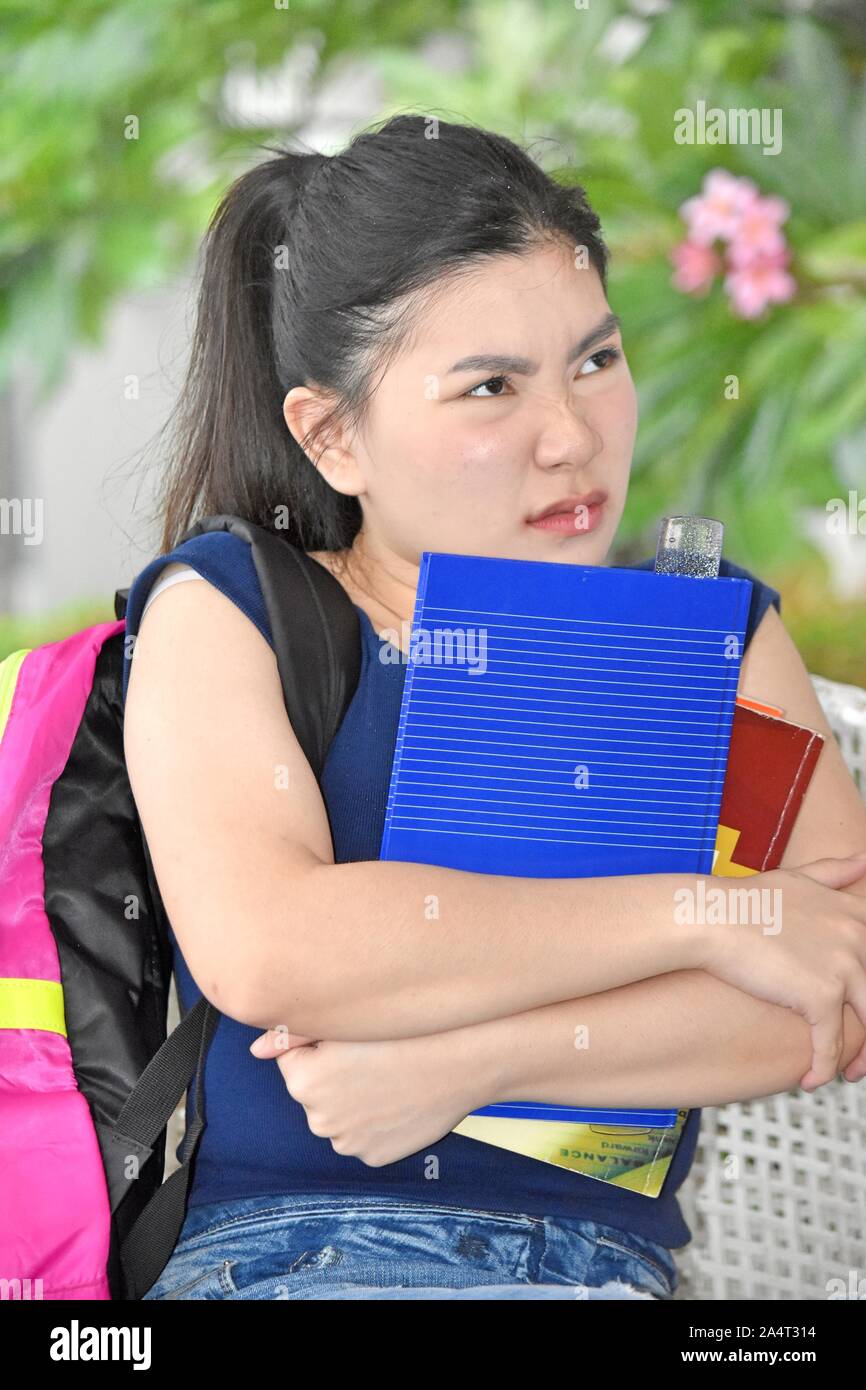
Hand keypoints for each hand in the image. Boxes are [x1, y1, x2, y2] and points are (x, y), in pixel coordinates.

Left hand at [248, 1025, 489, 1166]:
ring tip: (389, 1077)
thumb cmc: (404, 1034)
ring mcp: (346, 1142)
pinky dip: (374, 1121)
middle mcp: (318, 1118)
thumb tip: (256, 1049)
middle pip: (313, 1091)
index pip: (293, 1060)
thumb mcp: (346, 1025)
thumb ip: (292, 1034)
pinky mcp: (371, 1157)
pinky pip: (361, 1135)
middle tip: (373, 1056)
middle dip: (333, 1076)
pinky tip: (397, 1100)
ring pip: (337, 1115)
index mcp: (304, 1080)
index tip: (351, 1040)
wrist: (461, 1064)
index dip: (320, 1046)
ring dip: (353, 1101)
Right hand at [697, 853, 865, 1091]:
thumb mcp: (798, 877)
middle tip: (863, 1052)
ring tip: (849, 1073)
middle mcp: (857, 939)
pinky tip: (812, 1081)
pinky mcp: (820, 995)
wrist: (711, 917)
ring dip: (862, 1058)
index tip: (864, 1007)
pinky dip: (825, 1068)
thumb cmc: (745, 899)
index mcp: (855, 914)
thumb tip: (865, 859)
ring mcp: (843, 967)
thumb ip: (836, 871)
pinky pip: (831, 1044)